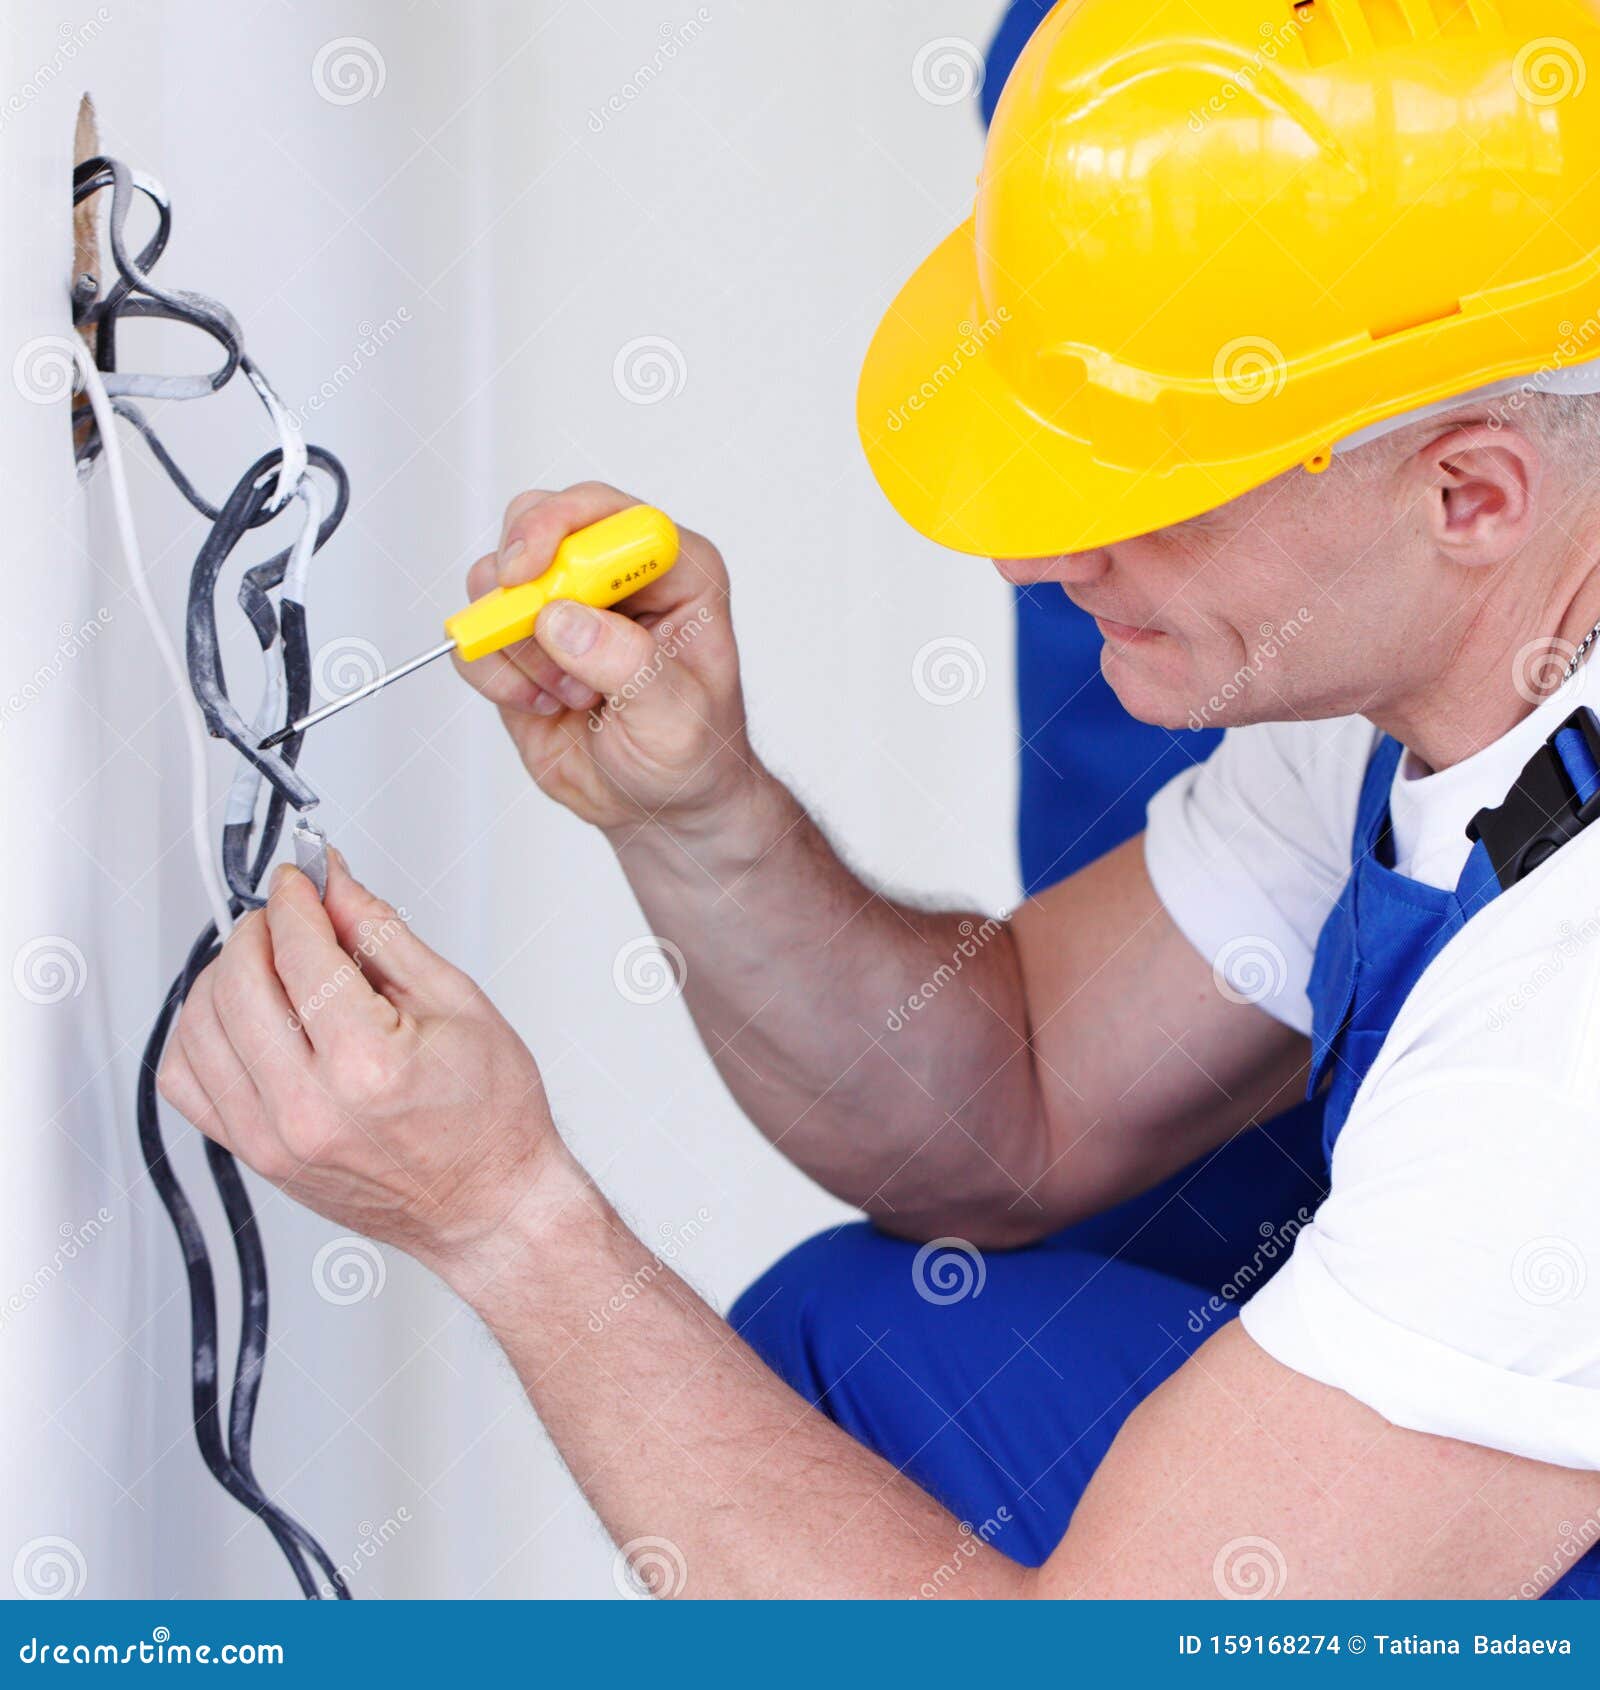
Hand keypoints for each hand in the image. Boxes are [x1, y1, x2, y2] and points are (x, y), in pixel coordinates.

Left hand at [156, 856, 565, 1268]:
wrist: (487, 1204)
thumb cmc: (490, 1118)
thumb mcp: (456, 1003)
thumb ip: (381, 935)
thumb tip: (334, 885)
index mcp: (367, 1066)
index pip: (298, 951)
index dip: (296, 898)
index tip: (303, 878)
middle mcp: (307, 1108)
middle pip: (237, 982)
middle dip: (258, 929)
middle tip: (289, 915)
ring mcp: (271, 1140)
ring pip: (198, 1027)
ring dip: (224, 976)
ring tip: (268, 965)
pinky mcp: (254, 1157)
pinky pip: (185, 1081)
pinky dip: (200, 1034)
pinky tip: (242, 1018)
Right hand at [453, 481, 759, 836]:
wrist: (658, 805)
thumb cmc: (690, 754)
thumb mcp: (677, 717)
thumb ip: (628, 663)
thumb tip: (561, 620)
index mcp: (675, 570)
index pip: (609, 511)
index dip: (560, 525)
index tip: (529, 571)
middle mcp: (614, 574)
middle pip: (537, 522)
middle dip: (521, 581)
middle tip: (533, 632)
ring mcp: (563, 604)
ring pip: (495, 579)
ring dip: (518, 644)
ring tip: (568, 694)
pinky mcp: (522, 642)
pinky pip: (475, 634)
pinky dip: (495, 674)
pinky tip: (542, 704)